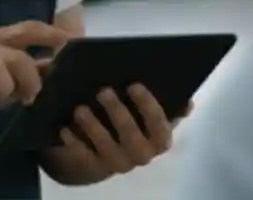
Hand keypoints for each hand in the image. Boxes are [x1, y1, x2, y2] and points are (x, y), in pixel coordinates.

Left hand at [55, 84, 192, 177]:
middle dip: (117, 112)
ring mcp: (118, 163)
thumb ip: (167, 102)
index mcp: (160, 139)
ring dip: (93, 127)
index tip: (134, 84)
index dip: (148, 105)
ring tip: (80, 108)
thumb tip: (188, 103)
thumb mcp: (149, 110)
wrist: (112, 146)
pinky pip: (83, 156)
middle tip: (103, 90)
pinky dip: (74, 142)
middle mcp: (142, 155)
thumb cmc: (136, 117)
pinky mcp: (95, 167)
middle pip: (131, 136)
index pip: (160, 124)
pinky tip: (64, 128)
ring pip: (106, 147)